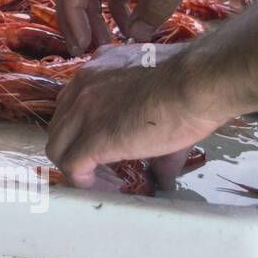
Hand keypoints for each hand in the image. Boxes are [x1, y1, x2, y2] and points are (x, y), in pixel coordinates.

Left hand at [46, 42, 227, 188]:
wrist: (198, 82)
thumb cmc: (191, 83)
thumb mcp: (158, 92)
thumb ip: (149, 125)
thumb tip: (163, 171)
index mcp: (97, 70)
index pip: (72, 102)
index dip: (82, 128)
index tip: (101, 145)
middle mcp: (82, 85)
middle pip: (60, 124)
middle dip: (75, 147)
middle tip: (101, 165)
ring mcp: (83, 111)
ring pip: (58, 146)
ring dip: (76, 167)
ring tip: (104, 180)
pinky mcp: (94, 137)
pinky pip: (72, 165)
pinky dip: (82, 181)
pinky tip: (105, 187)